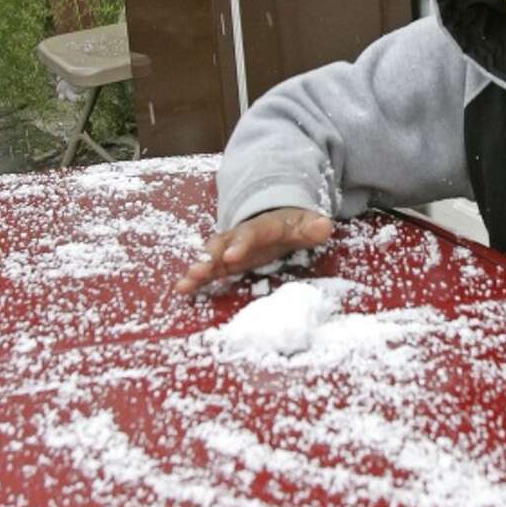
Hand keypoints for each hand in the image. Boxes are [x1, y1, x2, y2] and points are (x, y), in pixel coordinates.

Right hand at [174, 207, 333, 295]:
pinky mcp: (225, 262)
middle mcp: (241, 236)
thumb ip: (313, 227)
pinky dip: (196, 279)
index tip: (231, 256)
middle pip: (223, 243)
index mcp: (263, 227)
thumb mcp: (306, 224)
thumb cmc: (293, 226)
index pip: (251, 233)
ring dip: (199, 268)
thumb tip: (324, 225)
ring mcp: (230, 248)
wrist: (278, 216)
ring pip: (211, 256)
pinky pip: (209, 270)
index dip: (241, 243)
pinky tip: (182, 290)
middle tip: (198, 270)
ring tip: (185, 283)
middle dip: (210, 257)